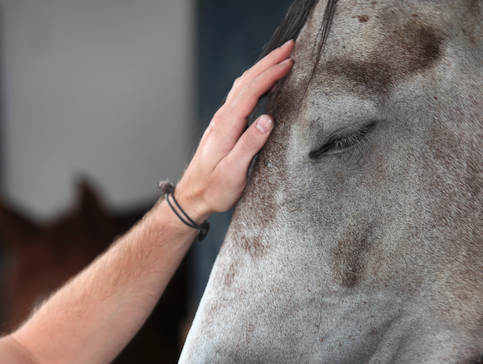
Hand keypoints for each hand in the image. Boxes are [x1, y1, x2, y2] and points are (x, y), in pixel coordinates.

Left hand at [174, 40, 294, 219]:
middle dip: (268, 61)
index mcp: (226, 126)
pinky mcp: (224, 127)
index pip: (250, 91)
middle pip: (246, 81)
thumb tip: (267, 120)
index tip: (289, 62)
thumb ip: (249, 145)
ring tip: (280, 57)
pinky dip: (255, 82)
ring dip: (261, 68)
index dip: (270, 74)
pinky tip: (263, 82)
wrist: (193, 197)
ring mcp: (222, 121)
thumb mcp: (234, 172)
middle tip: (290, 46)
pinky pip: (240, 96)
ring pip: (242, 86)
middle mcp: (222, 119)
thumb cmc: (214, 189)